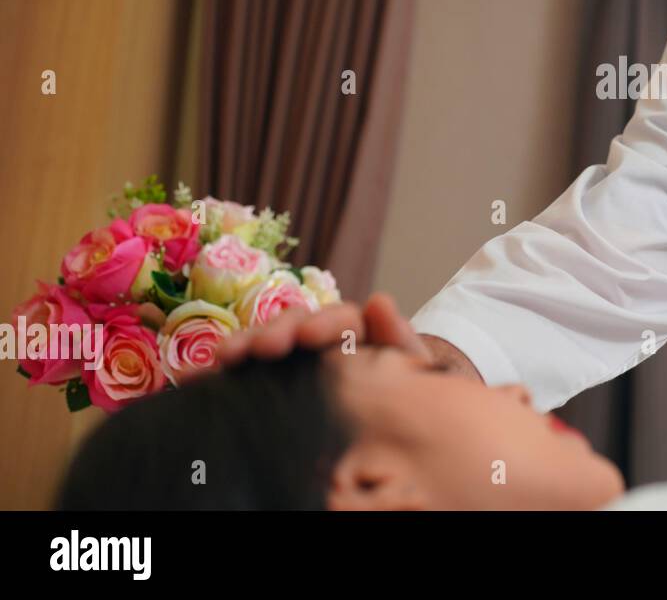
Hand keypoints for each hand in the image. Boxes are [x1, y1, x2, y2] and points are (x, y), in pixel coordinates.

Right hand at [180, 293, 476, 380]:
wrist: (396, 430)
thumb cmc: (406, 394)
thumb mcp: (411, 370)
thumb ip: (399, 340)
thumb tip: (379, 300)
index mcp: (359, 332)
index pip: (340, 317)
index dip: (322, 322)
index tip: (308, 337)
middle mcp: (321, 339)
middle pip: (294, 324)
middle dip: (274, 332)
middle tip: (259, 350)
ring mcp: (293, 360)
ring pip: (264, 343)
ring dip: (243, 345)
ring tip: (224, 359)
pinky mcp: (270, 385)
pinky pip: (241, 374)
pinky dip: (215, 375)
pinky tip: (191, 379)